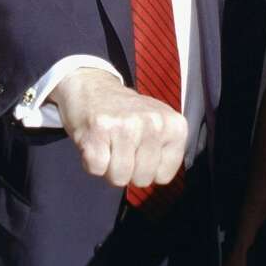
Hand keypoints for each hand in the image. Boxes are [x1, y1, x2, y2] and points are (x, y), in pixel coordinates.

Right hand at [50, 68, 186, 188]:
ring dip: (109, 167)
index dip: (147, 169)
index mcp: (175, 125)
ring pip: (119, 177)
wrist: (92, 86)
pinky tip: (95, 142)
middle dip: (128, 170)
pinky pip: (97, 168)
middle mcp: (154, 122)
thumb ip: (165, 152)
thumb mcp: (159, 126)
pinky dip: (90, 161)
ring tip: (109, 144)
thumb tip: (158, 178)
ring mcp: (126, 124)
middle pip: (142, 180)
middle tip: (122, 146)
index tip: (139, 149)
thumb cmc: (127, 115)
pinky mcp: (99, 128)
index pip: (164, 176)